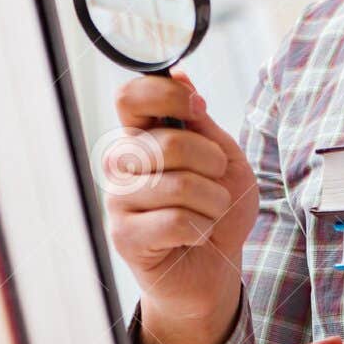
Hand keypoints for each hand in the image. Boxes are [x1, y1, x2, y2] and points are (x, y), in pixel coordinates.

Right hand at [105, 70, 259, 343]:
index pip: (130, 96)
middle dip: (211, 162)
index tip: (197, 108)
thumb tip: (180, 74)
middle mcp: (122, 164)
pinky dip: (202, 229)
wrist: (215, 269)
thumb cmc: (219, 209)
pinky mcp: (124, 236)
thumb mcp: (224, 159)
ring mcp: (118, 200)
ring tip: (209, 213)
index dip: (165, 94)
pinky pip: (177, 222)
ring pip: (178, 186)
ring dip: (213, 202)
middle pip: (166, 142)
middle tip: (216, 180)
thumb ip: (201, 123)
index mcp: (143, 135)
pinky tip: (195, 236)